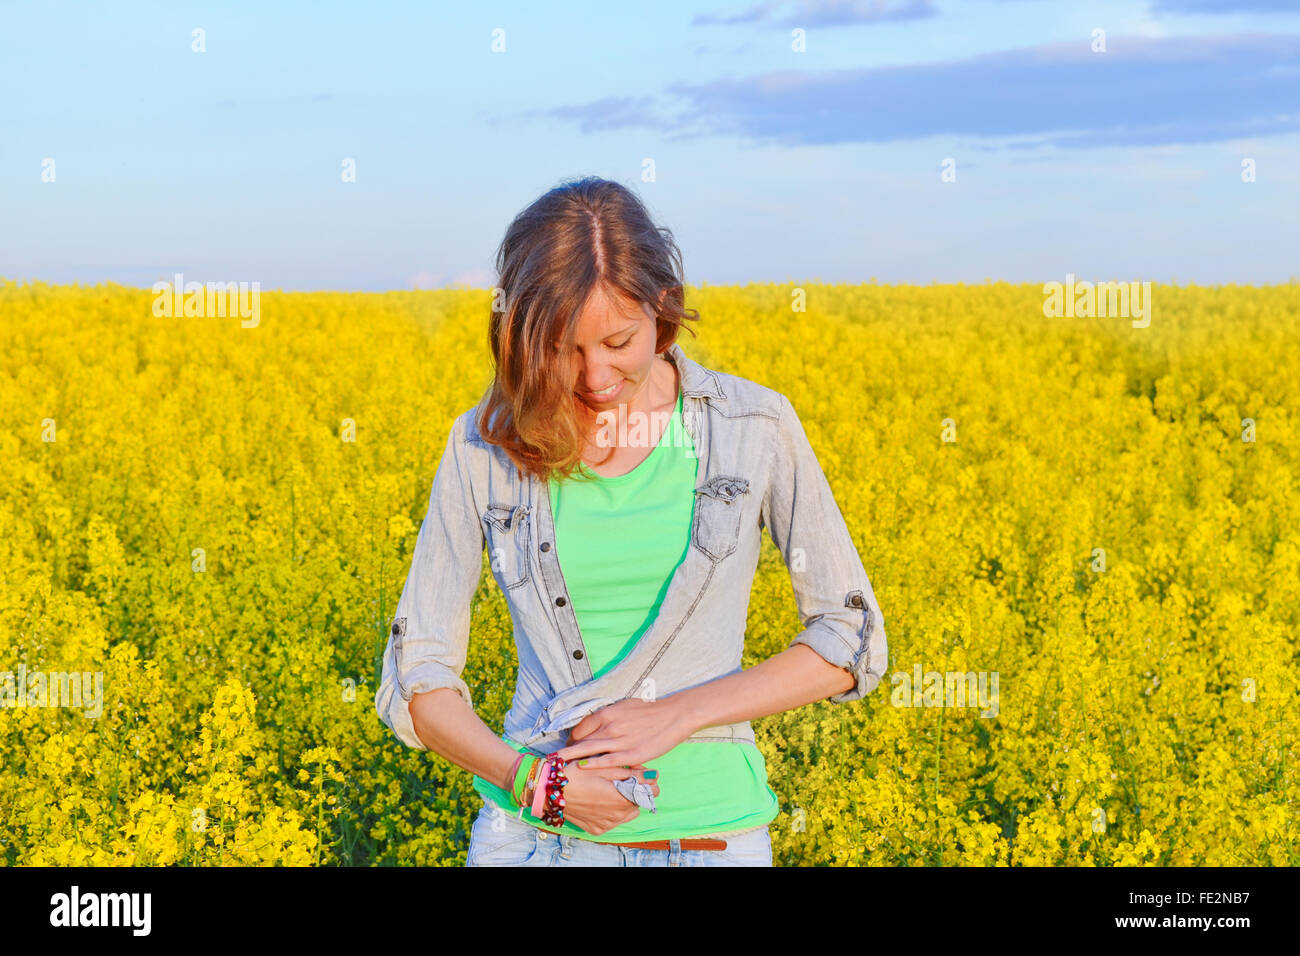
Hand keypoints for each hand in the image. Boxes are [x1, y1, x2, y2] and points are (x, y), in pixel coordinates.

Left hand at [551, 697, 692, 769]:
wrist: (674, 715)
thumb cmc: (650, 710)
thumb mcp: (625, 707)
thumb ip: (608, 717)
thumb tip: (595, 724)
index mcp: (607, 713)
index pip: (580, 728)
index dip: (571, 739)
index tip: (568, 747)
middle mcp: (609, 726)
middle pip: (581, 741)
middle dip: (567, 752)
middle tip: (555, 761)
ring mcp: (619, 741)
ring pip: (588, 751)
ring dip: (571, 759)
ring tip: (557, 767)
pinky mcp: (630, 754)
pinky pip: (606, 761)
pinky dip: (592, 765)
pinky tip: (581, 768)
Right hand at [558, 762, 660, 836]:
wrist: (549, 791)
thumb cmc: (577, 773)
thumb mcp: (605, 767)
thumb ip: (632, 772)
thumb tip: (653, 775)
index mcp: (622, 799)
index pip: (651, 792)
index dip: (646, 780)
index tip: (636, 773)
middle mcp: (617, 816)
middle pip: (639, 802)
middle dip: (634, 791)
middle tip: (617, 780)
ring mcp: (607, 824)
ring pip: (627, 813)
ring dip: (623, 802)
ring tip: (607, 790)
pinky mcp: (596, 829)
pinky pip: (612, 821)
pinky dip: (610, 812)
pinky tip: (598, 801)